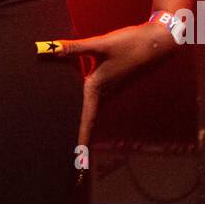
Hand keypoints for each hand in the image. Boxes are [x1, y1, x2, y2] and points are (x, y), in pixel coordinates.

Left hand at [37, 19, 180, 158]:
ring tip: (76, 142)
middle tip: (74, 159)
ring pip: (95, 111)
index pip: (87, 120)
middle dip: (81, 138)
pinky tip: (86, 109)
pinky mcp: (115, 82)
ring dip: (87, 125)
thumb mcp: (99, 44)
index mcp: (98, 88)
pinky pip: (99, 101)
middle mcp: (105, 93)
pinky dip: (91, 110)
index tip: (78, 160)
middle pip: (90, 120)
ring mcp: (112, 89)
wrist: (157, 42)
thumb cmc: (129, 44)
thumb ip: (72, 48)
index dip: (81, 140)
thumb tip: (46, 47)